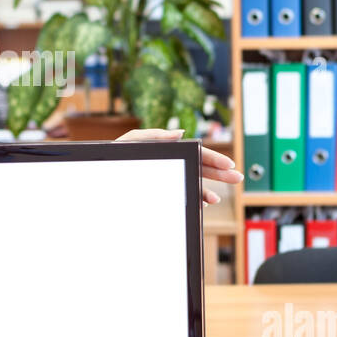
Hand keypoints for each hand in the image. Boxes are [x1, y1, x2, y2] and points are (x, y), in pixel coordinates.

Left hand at [114, 127, 242, 207]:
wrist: (98, 174)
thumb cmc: (114, 155)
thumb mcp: (131, 142)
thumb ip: (154, 137)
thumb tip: (180, 134)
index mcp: (168, 149)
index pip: (196, 152)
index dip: (214, 159)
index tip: (228, 166)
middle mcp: (171, 164)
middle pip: (200, 168)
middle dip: (220, 174)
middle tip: (237, 179)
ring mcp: (167, 179)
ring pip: (192, 184)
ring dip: (205, 191)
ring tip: (213, 199)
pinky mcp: (162, 192)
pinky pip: (181, 195)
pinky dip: (192, 199)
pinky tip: (199, 203)